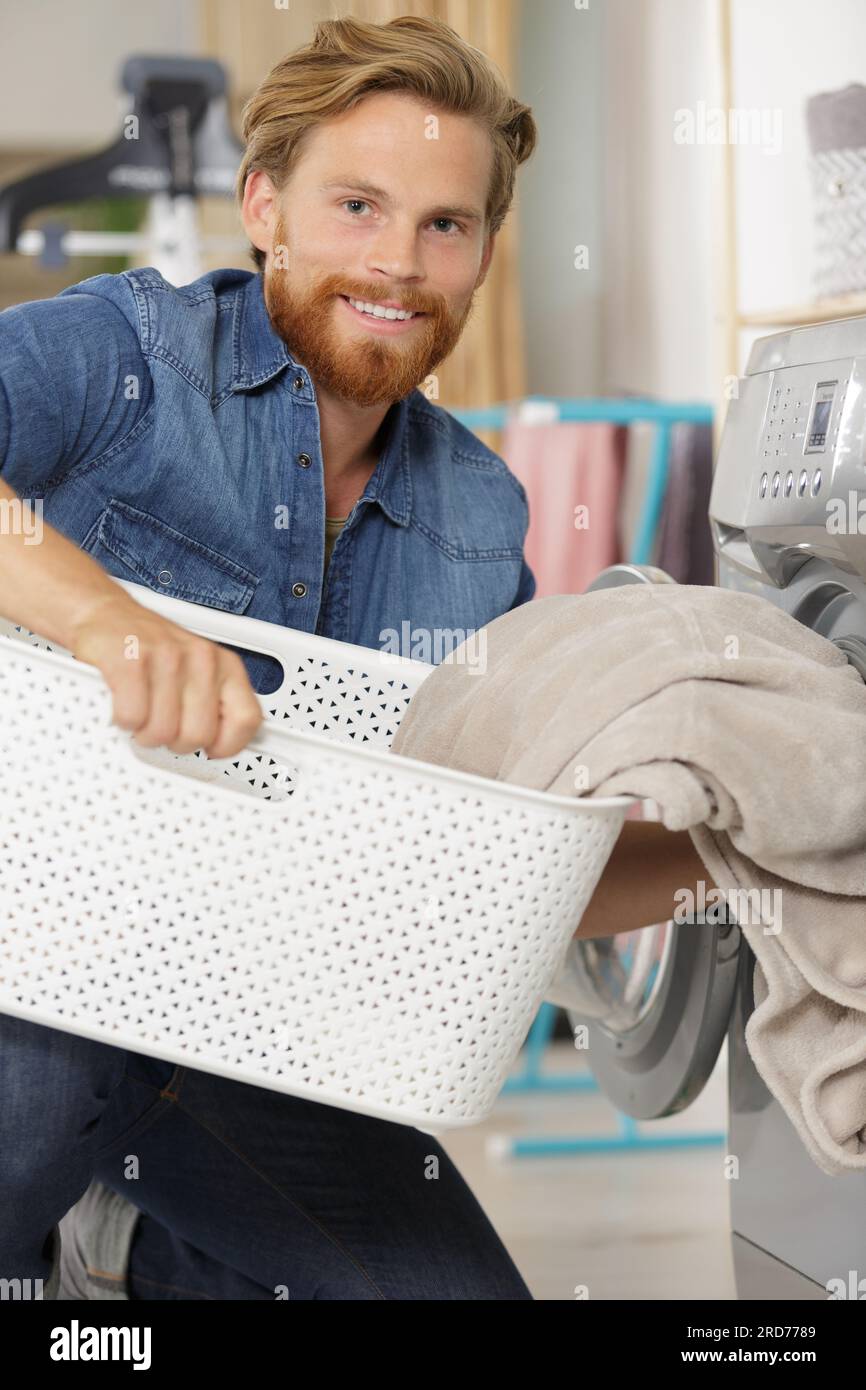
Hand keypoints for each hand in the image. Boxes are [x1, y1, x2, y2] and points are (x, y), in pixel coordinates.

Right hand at [68, 591, 263, 759]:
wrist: (105, 612)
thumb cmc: (152, 649)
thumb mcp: (196, 671)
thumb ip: (214, 705)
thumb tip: (221, 747)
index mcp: (226, 665)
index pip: (247, 719)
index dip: (228, 744)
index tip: (210, 750)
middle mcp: (202, 658)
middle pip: (198, 735)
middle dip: (175, 742)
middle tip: (162, 726)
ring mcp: (166, 656)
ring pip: (162, 732)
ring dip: (144, 733)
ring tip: (141, 713)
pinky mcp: (130, 659)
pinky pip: (132, 717)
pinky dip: (123, 720)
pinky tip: (123, 704)